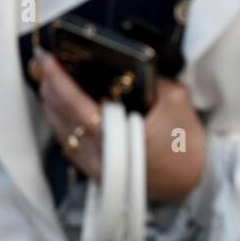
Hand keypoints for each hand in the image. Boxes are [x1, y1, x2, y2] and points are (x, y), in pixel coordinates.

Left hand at [34, 52, 206, 201]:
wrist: (194, 182)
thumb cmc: (185, 143)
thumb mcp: (175, 99)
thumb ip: (149, 79)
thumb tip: (128, 64)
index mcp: (115, 138)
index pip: (75, 105)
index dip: (57, 80)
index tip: (47, 58)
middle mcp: (98, 156)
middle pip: (60, 117)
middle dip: (49, 87)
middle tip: (45, 62)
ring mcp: (94, 167)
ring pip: (60, 131)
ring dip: (51, 103)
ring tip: (49, 78)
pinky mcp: (95, 172)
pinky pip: (68, 142)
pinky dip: (60, 120)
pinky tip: (60, 105)